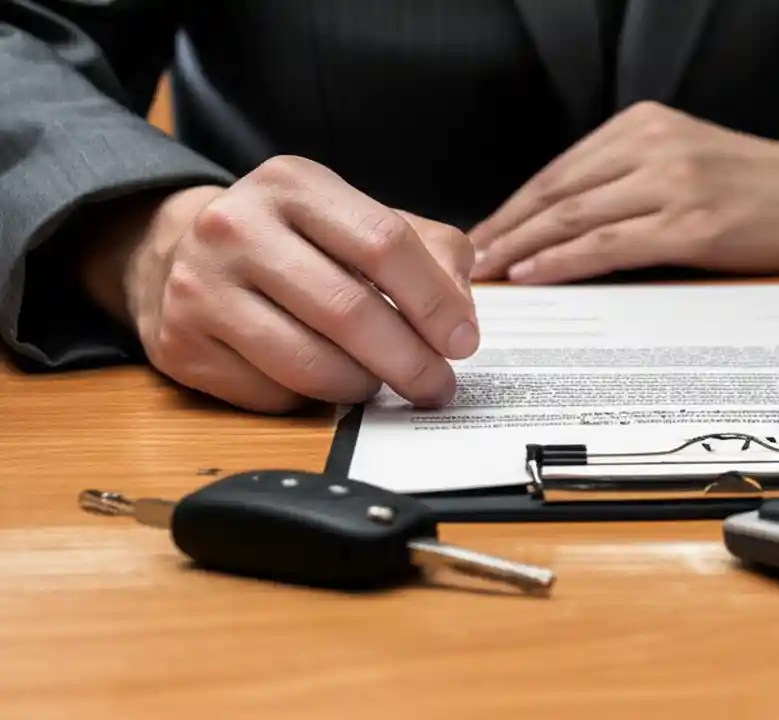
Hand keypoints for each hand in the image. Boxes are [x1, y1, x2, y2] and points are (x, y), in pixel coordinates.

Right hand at [81, 156, 477, 412]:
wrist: (183, 252)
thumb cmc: (298, 242)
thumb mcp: (360, 221)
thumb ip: (430, 253)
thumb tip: (461, 319)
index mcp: (293, 183)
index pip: (383, 243)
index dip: (434, 301)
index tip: (463, 341)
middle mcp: (236, 226)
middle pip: (348, 311)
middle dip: (410, 361)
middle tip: (438, 385)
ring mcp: (200, 287)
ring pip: (309, 364)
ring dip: (363, 385)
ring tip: (380, 382)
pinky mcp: (182, 345)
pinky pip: (272, 394)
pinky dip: (312, 399)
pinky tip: (321, 380)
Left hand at [470, 101, 778, 282]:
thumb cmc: (757, 187)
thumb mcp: (684, 161)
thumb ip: (628, 178)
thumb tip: (564, 222)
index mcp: (644, 125)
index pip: (558, 171)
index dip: (511, 207)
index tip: (480, 235)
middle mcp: (651, 145)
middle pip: (555, 193)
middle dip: (504, 229)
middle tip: (465, 261)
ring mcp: (671, 183)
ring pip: (573, 217)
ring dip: (520, 247)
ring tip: (487, 274)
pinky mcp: (691, 224)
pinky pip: (608, 244)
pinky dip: (563, 260)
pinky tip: (534, 273)